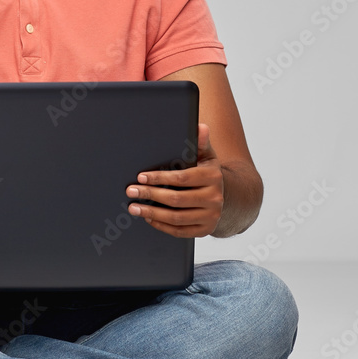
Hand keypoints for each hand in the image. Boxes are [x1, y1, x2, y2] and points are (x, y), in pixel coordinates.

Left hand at [125, 123, 223, 237]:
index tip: (141, 177)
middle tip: (131, 191)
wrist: (226, 197)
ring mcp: (211, 217)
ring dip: (151, 213)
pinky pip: (180, 231)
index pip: (181, 178)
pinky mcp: (205, 231)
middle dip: (150, 195)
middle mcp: (215, 198)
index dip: (159, 178)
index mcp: (213, 177)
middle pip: (176, 199)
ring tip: (134, 208)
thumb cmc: (207, 172)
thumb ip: (201, 142)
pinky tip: (149, 218)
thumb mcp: (206, 156)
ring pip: (176, 218)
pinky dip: (162, 226)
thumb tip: (200, 126)